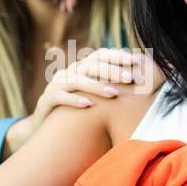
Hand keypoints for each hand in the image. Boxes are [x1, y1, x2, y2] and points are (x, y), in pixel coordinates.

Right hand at [2, 47, 154, 156]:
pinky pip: (59, 96)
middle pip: (90, 65)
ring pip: (76, 79)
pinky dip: (74, 99)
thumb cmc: (77, 113)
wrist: (46, 130)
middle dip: (112, 71)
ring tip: (114, 93)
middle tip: (130, 79)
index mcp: (81, 69)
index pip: (100, 55)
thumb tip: (141, 84)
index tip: (136, 61)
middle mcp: (68, 73)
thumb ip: (111, 88)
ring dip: (96, 86)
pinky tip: (88, 105)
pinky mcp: (46, 101)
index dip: (117, 56)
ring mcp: (55, 85)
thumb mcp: (94, 97)